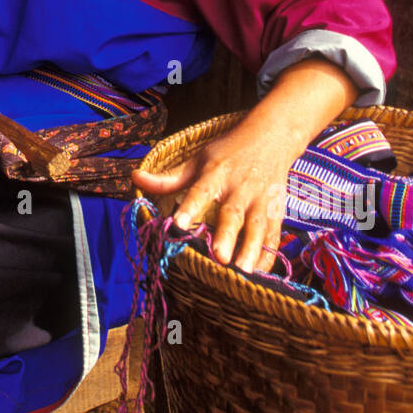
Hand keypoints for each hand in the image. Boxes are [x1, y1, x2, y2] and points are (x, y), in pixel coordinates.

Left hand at [131, 120, 294, 273]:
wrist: (271, 137)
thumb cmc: (228, 152)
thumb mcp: (198, 159)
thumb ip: (169, 177)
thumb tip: (135, 178)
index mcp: (216, 174)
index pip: (200, 191)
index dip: (189, 207)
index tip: (178, 224)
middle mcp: (240, 189)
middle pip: (232, 214)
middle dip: (227, 236)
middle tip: (220, 258)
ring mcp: (261, 201)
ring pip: (258, 228)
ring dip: (251, 250)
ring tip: (242, 271)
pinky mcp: (277, 212)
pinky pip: (274, 236)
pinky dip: (269, 256)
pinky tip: (259, 274)